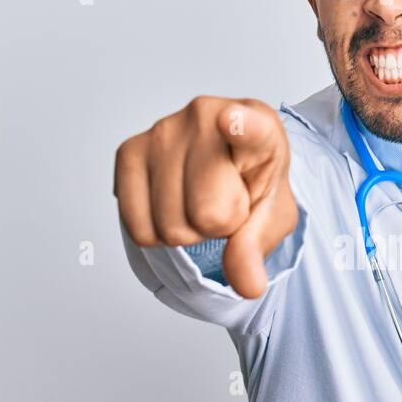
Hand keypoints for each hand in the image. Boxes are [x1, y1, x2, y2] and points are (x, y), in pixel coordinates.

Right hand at [116, 97, 297, 298]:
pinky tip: (173, 203)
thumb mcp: (272, 217)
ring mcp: (162, 130)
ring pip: (168, 225)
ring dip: (186, 229)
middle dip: (216, 226)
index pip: (249, 128)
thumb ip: (258, 246)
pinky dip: (156, 232)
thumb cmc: (253, 184)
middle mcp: (206, 116)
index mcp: (259, 128)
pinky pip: (138, 226)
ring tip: (199, 200)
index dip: (241, 126)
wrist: (225, 166)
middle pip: (204, 214)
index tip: (233, 119)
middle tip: (225, 203)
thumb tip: (247, 285)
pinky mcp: (129, 150)